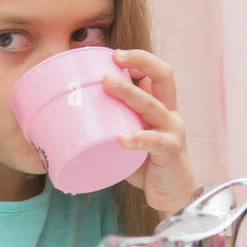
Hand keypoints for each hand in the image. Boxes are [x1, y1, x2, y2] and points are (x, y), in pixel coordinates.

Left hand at [103, 48, 196, 215]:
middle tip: (115, 57)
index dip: (140, 59)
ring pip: (153, 105)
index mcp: (162, 105)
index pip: (157, 72)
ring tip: (108, 83)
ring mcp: (173, 130)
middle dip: (141, 61)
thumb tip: (73, 115)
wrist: (173, 192)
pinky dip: (137, 139)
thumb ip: (114, 123)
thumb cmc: (147, 162)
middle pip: (164, 76)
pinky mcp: (171, 151)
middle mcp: (170, 112)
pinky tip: (122, 140)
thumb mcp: (132, 135)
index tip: (115, 54)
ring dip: (129, 92)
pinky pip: (154, 142)